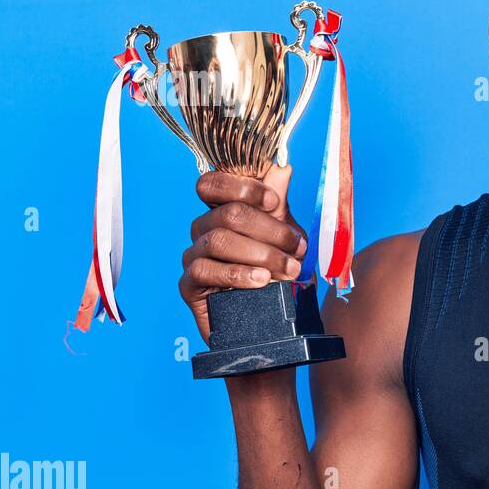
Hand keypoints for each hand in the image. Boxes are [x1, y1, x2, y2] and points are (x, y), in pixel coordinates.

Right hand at [179, 163, 308, 344]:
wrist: (272, 324)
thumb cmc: (277, 275)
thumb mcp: (285, 236)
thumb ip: (278, 202)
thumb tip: (283, 165)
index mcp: (222, 211)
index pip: (211, 183)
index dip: (242, 186)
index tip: (274, 202)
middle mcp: (204, 229)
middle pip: (227, 213)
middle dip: (270, 230)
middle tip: (298, 249)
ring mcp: (194, 256)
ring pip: (220, 240)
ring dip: (262, 253)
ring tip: (289, 270)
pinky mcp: (189, 285)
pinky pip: (205, 270)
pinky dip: (238, 274)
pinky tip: (261, 280)